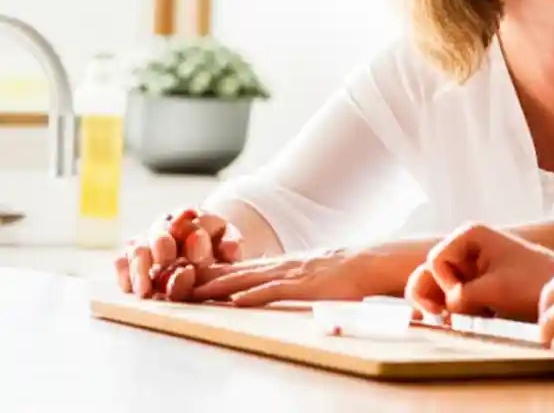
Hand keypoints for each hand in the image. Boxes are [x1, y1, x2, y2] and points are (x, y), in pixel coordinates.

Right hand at [114, 207, 242, 299]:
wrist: (203, 244)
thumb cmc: (217, 244)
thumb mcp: (230, 241)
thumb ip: (231, 244)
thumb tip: (229, 250)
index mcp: (191, 216)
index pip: (191, 224)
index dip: (195, 243)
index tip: (200, 261)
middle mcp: (164, 225)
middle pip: (159, 235)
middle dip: (162, 250)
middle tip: (166, 267)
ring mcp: (145, 239)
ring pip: (137, 250)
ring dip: (140, 270)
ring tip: (145, 291)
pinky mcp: (131, 257)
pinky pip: (121, 262)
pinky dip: (125, 275)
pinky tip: (132, 289)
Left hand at [188, 247, 376, 305]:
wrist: (369, 263)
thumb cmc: (343, 272)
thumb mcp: (308, 272)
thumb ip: (288, 278)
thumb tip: (267, 288)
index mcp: (279, 265)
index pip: (237, 267)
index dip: (210, 271)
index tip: (183, 274)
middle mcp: (279, 266)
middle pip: (233, 271)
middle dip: (202, 276)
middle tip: (173, 281)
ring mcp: (290, 274)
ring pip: (247, 278)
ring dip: (218, 285)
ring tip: (192, 291)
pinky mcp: (304, 286)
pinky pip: (274, 291)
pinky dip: (253, 295)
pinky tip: (235, 301)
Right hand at [405, 223, 553, 321]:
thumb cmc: (533, 282)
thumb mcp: (494, 290)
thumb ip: (460, 298)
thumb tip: (439, 312)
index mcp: (468, 236)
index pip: (435, 261)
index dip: (444, 284)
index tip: (465, 297)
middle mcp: (464, 247)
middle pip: (427, 273)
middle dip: (430, 297)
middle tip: (441, 319)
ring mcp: (468, 267)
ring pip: (436, 288)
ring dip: (440, 306)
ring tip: (453, 321)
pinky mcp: (475, 284)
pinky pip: (450, 298)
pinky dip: (451, 311)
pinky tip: (462, 322)